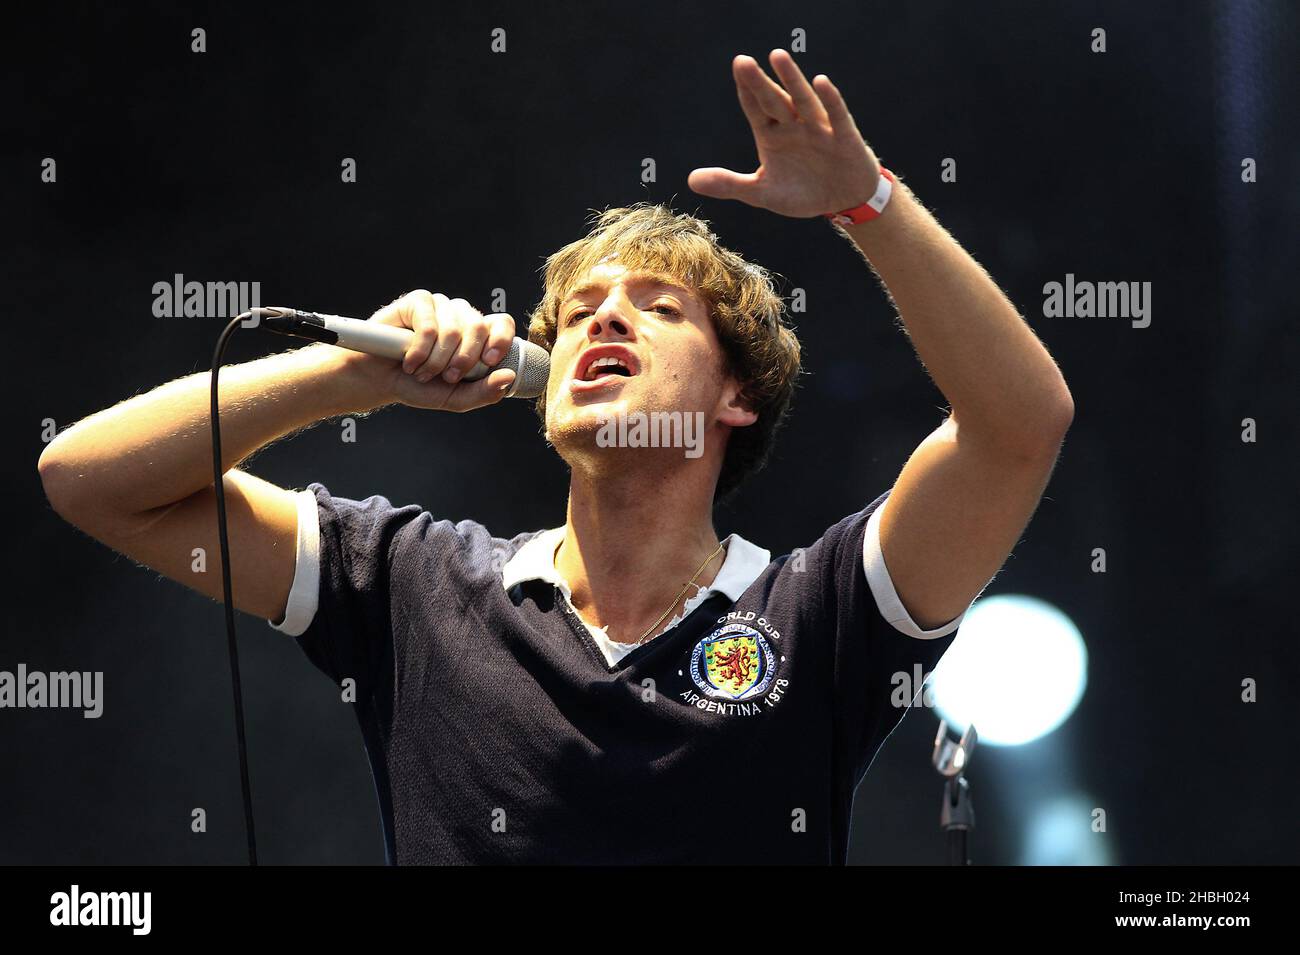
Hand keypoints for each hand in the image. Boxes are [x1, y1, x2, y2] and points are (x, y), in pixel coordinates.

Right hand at [351, 289, 517, 412]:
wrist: (380, 380)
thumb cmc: (420, 386)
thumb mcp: (456, 398)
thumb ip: (485, 391)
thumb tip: (509, 376)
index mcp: (477, 335)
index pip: (502, 324)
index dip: (500, 340)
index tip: (488, 362)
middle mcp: (461, 316)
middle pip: (478, 327)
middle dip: (463, 360)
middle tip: (448, 377)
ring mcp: (441, 306)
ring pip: (452, 330)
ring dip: (436, 361)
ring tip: (423, 372)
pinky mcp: (419, 302)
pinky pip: (429, 327)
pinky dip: (419, 351)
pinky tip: (409, 361)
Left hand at [688, 50, 881, 218]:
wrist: (843, 200)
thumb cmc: (803, 191)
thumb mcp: (762, 193)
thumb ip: (729, 184)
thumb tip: (690, 180)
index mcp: (772, 135)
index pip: (755, 108)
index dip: (745, 90)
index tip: (736, 68)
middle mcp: (793, 126)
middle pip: (773, 101)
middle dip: (758, 83)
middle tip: (742, 62)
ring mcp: (818, 129)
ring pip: (802, 101)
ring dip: (791, 80)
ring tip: (777, 57)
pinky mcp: (843, 137)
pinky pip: (835, 115)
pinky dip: (829, 99)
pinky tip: (820, 82)